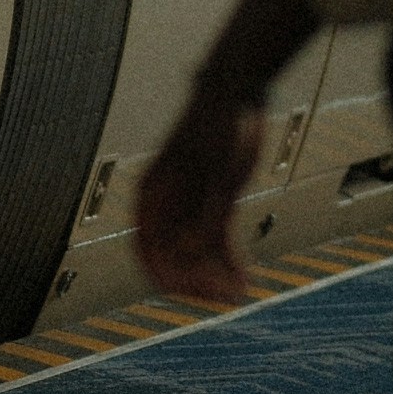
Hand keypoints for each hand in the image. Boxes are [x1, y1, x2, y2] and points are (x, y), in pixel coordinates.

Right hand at [136, 87, 263, 303]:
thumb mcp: (216, 171)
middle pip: (173, 257)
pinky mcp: (215, 203)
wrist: (240, 95)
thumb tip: (191, 253)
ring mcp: (191, 205)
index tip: (190, 293)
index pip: (148, 248)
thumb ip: (205, 213)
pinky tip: (244, 278)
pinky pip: (217, 241)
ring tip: (238, 294)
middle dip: (197, 281)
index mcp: (153, 195)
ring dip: (215, 276)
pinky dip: (228, 260)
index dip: (165, 275)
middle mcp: (167, 205)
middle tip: (225, 297)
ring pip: (196, 254)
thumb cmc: (219, 125)